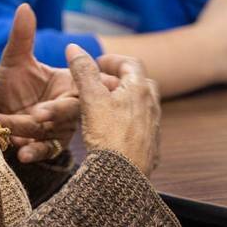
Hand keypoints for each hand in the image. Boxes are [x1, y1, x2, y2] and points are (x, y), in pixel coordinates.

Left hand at [0, 4, 118, 162]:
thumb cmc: (12, 82)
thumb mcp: (15, 60)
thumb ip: (22, 37)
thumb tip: (24, 6)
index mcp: (71, 85)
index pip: (87, 85)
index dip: (90, 87)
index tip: (86, 87)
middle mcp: (69, 108)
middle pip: (69, 111)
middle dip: (54, 112)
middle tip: (38, 113)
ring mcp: (59, 129)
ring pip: (50, 131)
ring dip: (32, 133)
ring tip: (13, 134)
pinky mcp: (46, 145)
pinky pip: (44, 151)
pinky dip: (34, 152)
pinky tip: (21, 154)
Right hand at [66, 44, 161, 174]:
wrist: (124, 178)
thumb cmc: (109, 136)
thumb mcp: (91, 99)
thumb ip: (83, 71)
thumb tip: (73, 47)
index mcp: (140, 89)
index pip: (131, 63)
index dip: (113, 60)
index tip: (97, 62)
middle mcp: (151, 105)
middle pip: (139, 84)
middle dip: (120, 80)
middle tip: (102, 83)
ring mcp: (153, 127)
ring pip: (140, 106)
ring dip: (124, 101)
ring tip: (105, 107)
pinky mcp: (150, 147)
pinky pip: (140, 127)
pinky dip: (127, 122)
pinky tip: (113, 132)